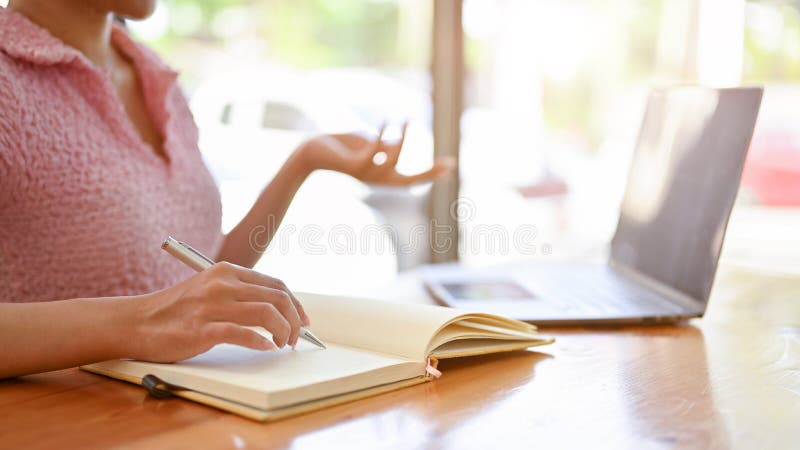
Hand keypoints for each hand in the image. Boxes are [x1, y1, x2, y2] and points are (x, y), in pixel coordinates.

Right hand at [129, 262, 309, 362]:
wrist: (136, 321)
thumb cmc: (174, 310)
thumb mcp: (209, 288)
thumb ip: (237, 292)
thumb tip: (274, 307)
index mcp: (227, 272)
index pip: (275, 284)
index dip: (295, 304)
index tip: (303, 320)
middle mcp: (222, 284)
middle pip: (277, 298)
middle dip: (294, 319)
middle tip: (295, 337)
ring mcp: (212, 306)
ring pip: (266, 313)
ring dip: (283, 331)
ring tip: (282, 344)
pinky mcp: (202, 329)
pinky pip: (243, 334)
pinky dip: (261, 342)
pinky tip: (266, 348)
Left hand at [299, 123, 453, 185]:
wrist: (311, 151)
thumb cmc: (340, 146)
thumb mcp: (368, 144)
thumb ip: (384, 145)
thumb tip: (398, 142)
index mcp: (381, 176)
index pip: (412, 178)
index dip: (431, 173)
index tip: (450, 165)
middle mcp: (376, 179)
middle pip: (410, 180)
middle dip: (430, 172)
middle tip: (449, 162)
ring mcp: (366, 173)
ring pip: (394, 158)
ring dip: (403, 137)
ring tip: (405, 119)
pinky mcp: (354, 163)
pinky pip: (375, 149)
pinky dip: (383, 133)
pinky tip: (388, 118)